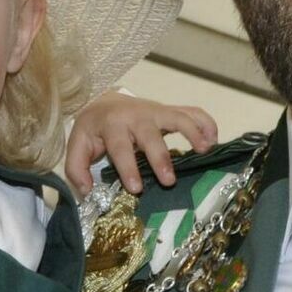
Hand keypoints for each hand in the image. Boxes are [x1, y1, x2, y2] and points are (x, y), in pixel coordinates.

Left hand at [65, 92, 218, 193]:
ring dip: (193, 132)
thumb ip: (76, 169)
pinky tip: (215, 140)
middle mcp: (136, 116)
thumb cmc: (94, 130)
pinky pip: (192, 111)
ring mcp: (156, 111)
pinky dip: (206, 122)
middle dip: (160, 157)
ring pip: (177, 117)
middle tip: (168, 180)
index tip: (136, 188)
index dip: (127, 167)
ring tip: (205, 151)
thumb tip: (87, 190)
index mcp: (111, 125)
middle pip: (150, 134)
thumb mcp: (78, 146)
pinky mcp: (169, 111)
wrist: (105, 101)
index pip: (120, 146)